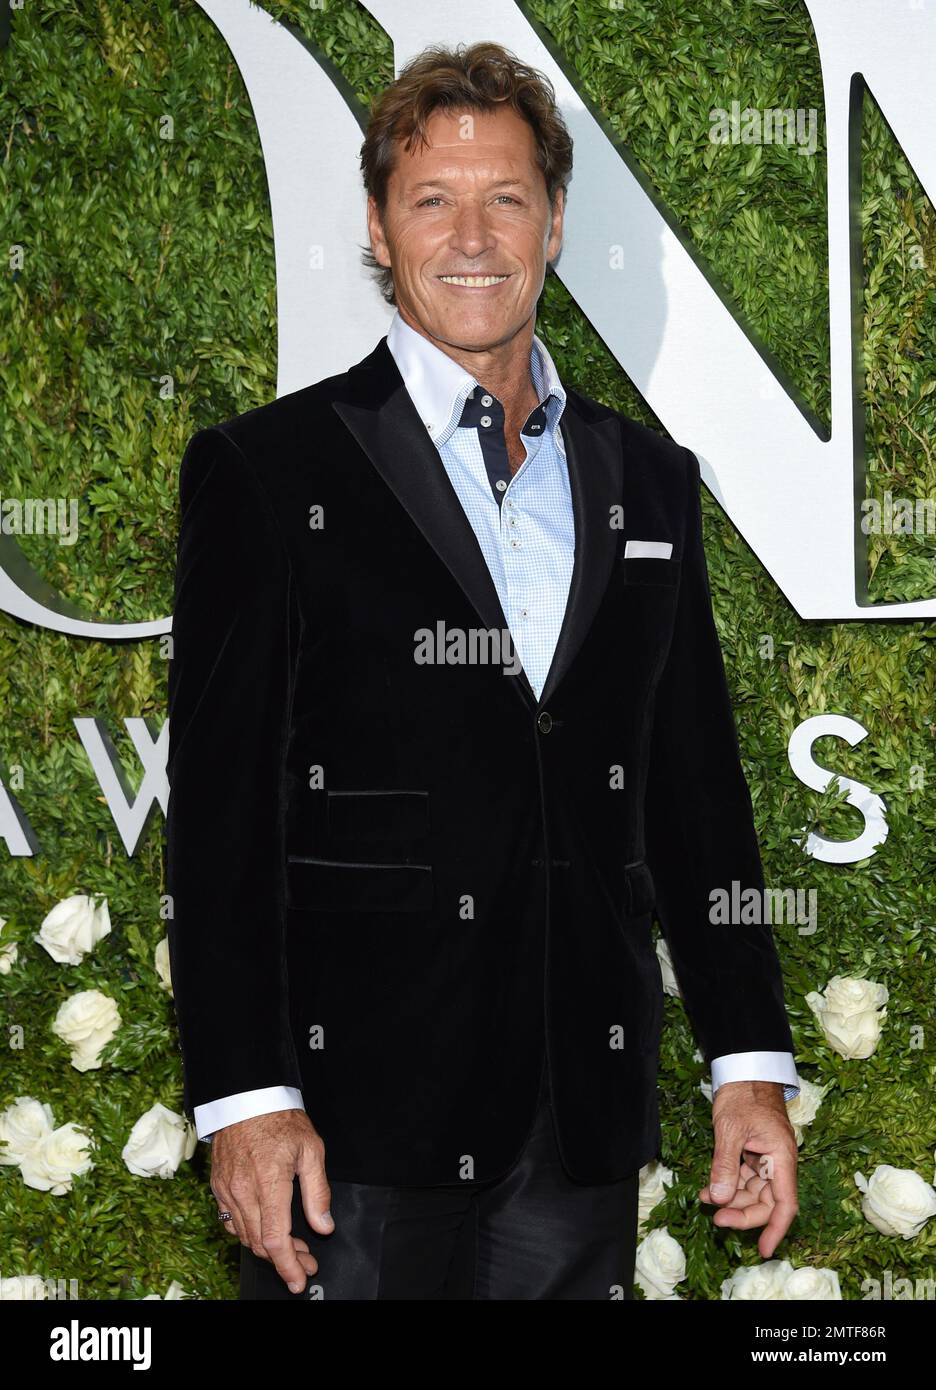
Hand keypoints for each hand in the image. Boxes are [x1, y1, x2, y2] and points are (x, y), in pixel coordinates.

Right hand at [210, 1109, 333, 1293]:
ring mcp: (227, 1190)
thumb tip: (323, 1225)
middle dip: (285, 1260)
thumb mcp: (311, 1150)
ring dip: (268, 1248)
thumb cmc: (280, 1118)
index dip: (288, 1266)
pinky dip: (248, 1233)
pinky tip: (264, 1229)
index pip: (275, 1239)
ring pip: (245, 1236)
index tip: (299, 1279)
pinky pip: (230, 1222)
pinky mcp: (218, 1187)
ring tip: (291, 1247)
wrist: (246, 1097)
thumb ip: (318, 1192)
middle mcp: (243, 1191)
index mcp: (269, 1183)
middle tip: (306, 1260)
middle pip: (260, 1243)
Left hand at [699, 1080, 797, 1258]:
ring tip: (705, 1200)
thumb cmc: (743, 1095)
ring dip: (732, 1200)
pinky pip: (744, 1179)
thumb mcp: (730, 1130)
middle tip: (717, 1219)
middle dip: (743, 1214)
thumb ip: (725, 1165)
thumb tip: (720, 1199)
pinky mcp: (753, 1155)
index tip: (765, 1250)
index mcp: (782, 1158)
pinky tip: (709, 1190)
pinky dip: (728, 1185)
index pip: (785, 1204)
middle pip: (767, 1202)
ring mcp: (766, 1160)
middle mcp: (778, 1163)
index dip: (776, 1229)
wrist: (743, 1071)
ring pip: (753, 1192)